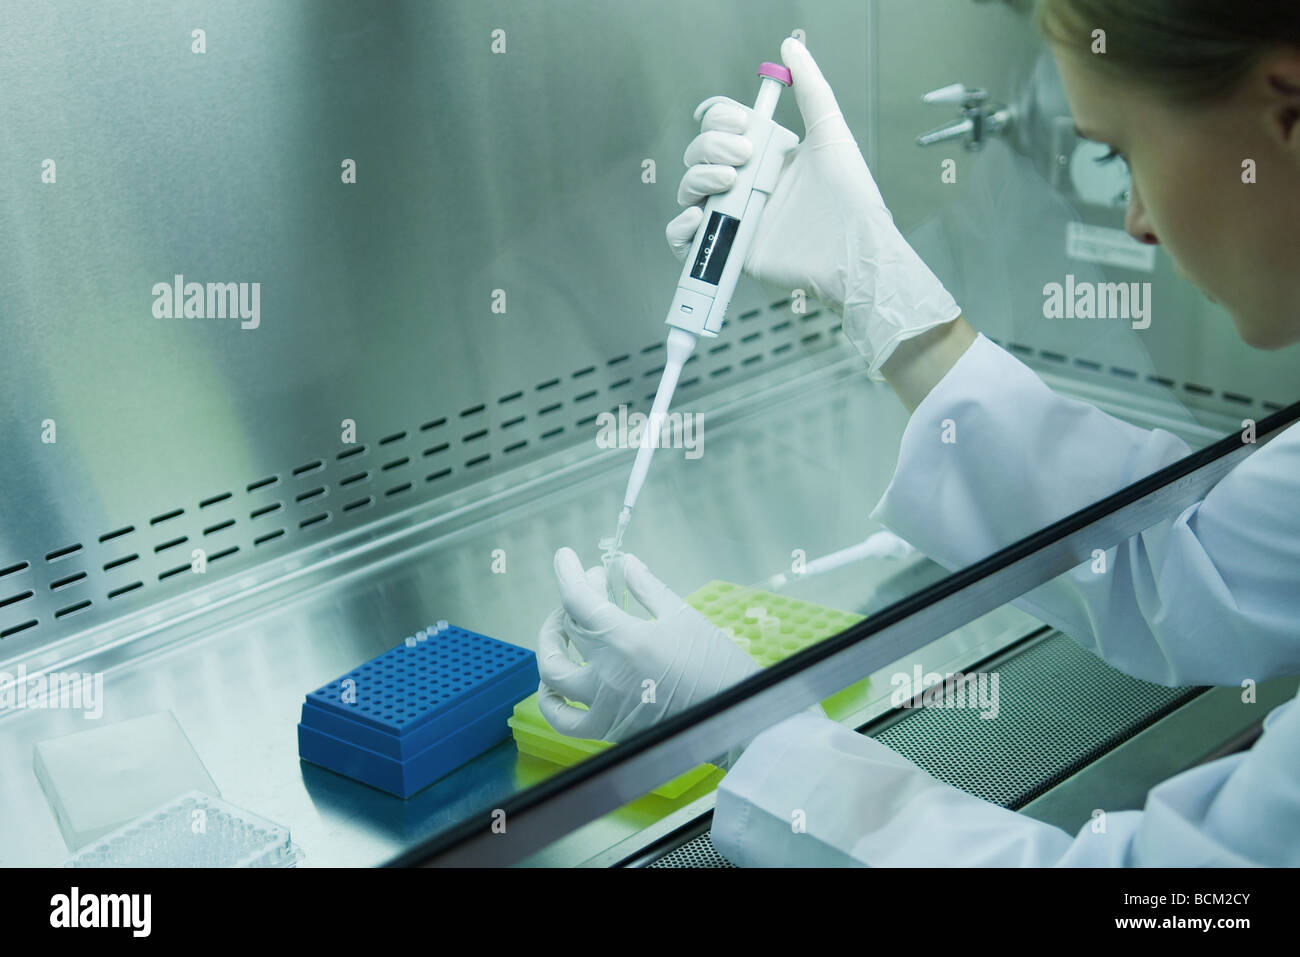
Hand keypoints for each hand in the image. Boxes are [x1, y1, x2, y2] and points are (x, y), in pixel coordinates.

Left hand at [536, 547, 760, 743]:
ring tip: (560, 631)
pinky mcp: (609, 730)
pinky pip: (565, 720)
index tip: (563, 557)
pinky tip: (554, 686)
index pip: (578, 601)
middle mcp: (606, 675)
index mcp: (625, 641)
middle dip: (574, 600)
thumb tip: (626, 563)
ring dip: (550, 646)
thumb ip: (647, 588)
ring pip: (554, 674)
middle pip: (568, 629)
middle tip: (591, 587)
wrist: (736, 718)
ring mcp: (604, 706)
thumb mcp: (684, 617)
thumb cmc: (717, 666)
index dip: (567, 574)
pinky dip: (552, 702)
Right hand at [666, 36, 961, 378]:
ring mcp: (734, 218)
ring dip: (698, 178)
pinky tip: (700, 216)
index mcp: (763, 157)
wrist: (853, 250)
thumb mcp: (830, 132)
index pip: (720, 131)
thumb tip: (791, 47)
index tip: (743, 125)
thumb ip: (811, 88)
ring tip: (729, 182)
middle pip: (698, 156)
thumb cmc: (850, 197)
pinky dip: (680, 226)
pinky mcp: (729, 250)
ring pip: (688, 190)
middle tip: (744, 157)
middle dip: (711, 148)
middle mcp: (744, 186)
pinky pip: (686, 240)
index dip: (720, 122)